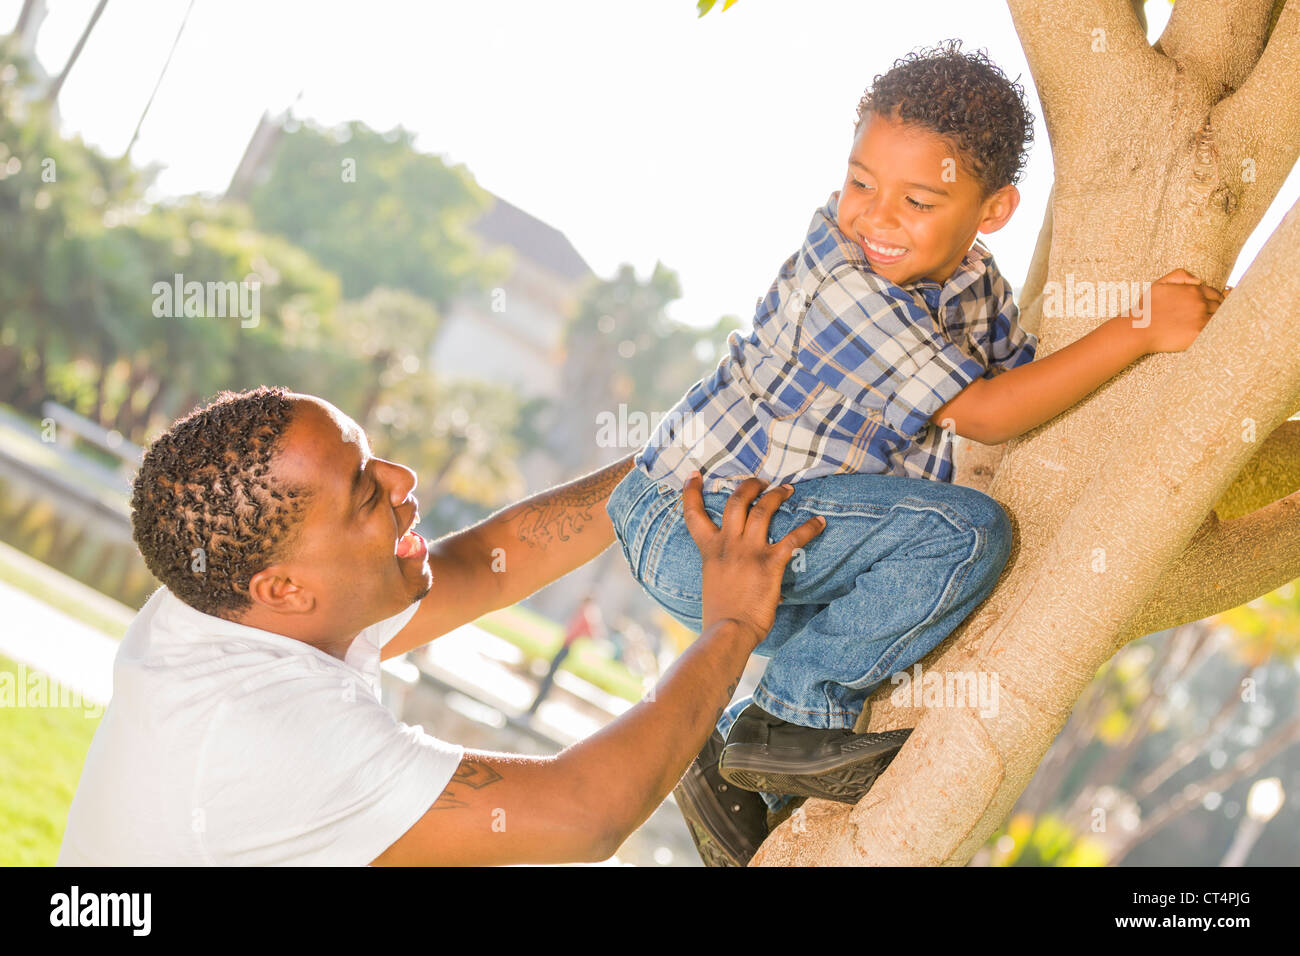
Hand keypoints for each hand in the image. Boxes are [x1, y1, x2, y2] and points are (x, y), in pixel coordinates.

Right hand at [680, 472, 824, 647]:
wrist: (727, 631)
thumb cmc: (720, 616)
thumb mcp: (714, 584)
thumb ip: (726, 571)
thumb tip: (746, 575)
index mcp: (710, 550)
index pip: (694, 514)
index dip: (692, 492)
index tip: (695, 475)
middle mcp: (728, 544)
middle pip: (737, 501)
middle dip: (750, 485)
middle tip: (761, 481)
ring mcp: (749, 551)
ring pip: (763, 510)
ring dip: (777, 496)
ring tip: (787, 489)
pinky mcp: (770, 563)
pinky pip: (794, 538)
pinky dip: (809, 528)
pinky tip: (820, 522)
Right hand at [1130, 268, 1224, 352]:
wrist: (1138, 329)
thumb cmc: (1146, 309)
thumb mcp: (1159, 284)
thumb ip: (1179, 275)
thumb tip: (1199, 280)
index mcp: (1193, 290)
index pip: (1214, 293)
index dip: (1217, 299)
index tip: (1215, 305)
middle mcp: (1199, 302)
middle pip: (1220, 305)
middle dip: (1219, 309)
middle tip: (1217, 315)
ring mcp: (1200, 318)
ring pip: (1220, 317)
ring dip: (1220, 319)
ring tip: (1218, 324)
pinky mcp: (1198, 333)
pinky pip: (1215, 330)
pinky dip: (1218, 329)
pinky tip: (1215, 332)